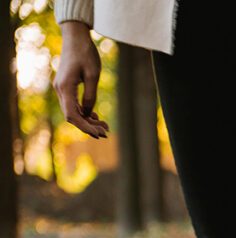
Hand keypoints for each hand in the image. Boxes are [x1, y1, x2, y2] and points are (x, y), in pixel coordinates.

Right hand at [53, 21, 108, 138]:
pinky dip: (85, 112)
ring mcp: (62, 89)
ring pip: (73, 111)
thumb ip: (91, 95)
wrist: (75, 38)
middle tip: (106, 132)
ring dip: (88, 120)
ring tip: (105, 126)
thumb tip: (89, 113)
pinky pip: (74, 104)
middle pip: (72, 116)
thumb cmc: (85, 53)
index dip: (85, 127)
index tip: (99, 134)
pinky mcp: (66, 87)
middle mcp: (60, 90)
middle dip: (89, 126)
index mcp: (65, 87)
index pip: (72, 115)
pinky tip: (97, 117)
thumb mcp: (93, 75)